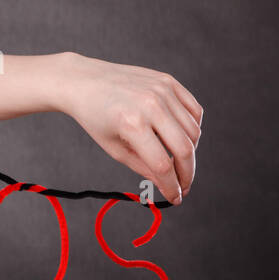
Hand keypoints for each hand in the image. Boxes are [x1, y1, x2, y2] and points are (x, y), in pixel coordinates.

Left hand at [58, 53, 202, 203]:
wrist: (84, 82)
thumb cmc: (95, 117)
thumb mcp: (114, 148)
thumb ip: (143, 168)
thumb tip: (169, 187)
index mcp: (132, 123)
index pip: (163, 165)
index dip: (172, 186)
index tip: (176, 198)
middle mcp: (151, 105)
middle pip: (184, 149)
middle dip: (187, 174)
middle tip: (184, 186)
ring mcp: (162, 90)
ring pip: (193, 131)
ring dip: (190, 152)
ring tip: (177, 162)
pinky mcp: (168, 81)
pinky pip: (194, 111)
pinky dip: (193, 128)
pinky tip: (181, 138)